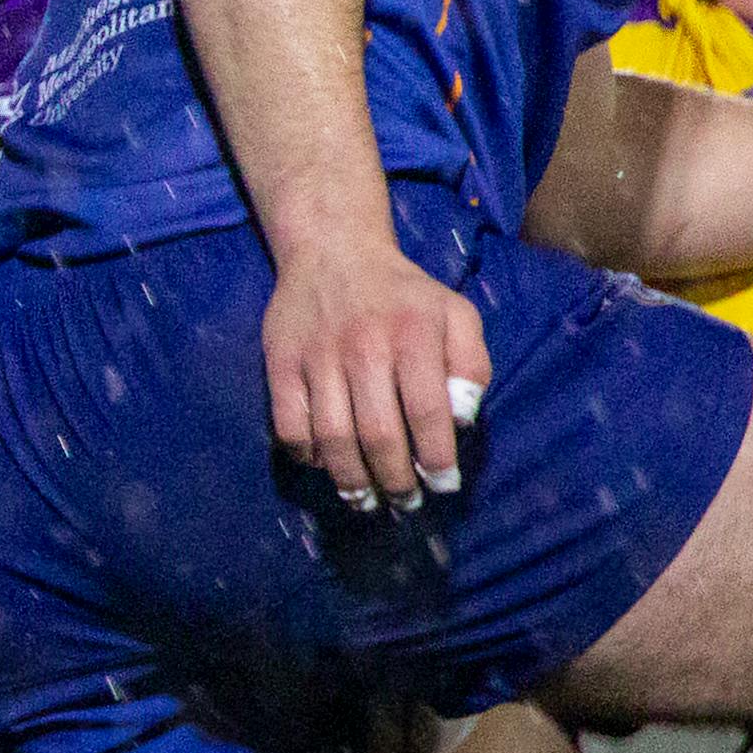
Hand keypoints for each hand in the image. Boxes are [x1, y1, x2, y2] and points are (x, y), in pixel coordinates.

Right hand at [261, 232, 495, 509]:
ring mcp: (318, 357)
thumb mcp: (455, 313)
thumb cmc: (403, 294)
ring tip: (366, 501)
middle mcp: (364, 347)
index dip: (437, 459)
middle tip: (406, 502)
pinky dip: (308, 454)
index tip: (443, 486)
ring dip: (352, 479)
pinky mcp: (281, 363)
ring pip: (333, 437)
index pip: (428, 413)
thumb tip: (461, 419)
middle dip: (396, 480)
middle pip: (378, 434)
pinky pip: (290, 424)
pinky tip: (326, 464)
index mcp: (413, 335)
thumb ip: (471, 364)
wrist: (333, 250)